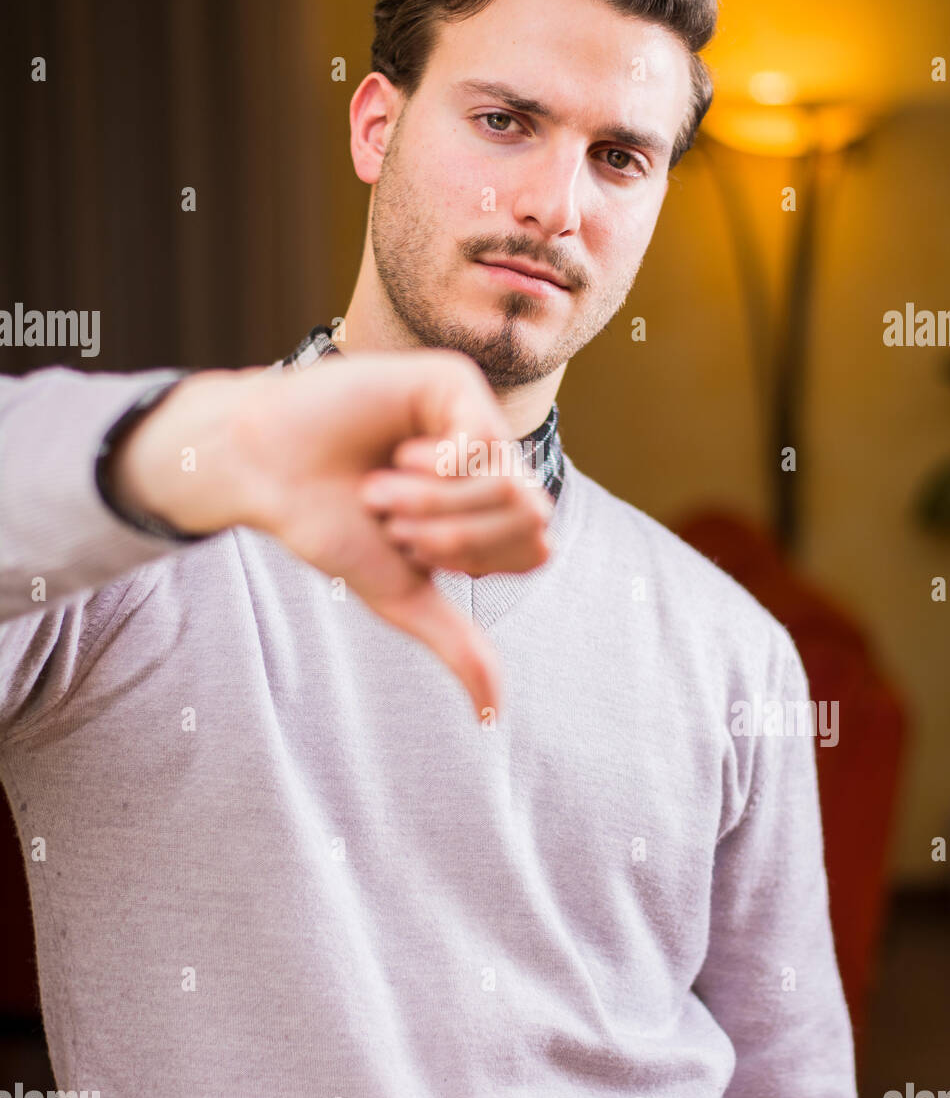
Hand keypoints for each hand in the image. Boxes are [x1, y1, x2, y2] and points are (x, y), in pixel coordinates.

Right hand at [105, 351, 553, 718]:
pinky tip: (398, 451)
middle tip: (391, 517)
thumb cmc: (329, 524)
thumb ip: (456, 644)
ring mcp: (478, 416)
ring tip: (380, 485)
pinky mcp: (455, 382)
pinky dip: (436, 467)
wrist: (267, 472)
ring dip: (432, 502)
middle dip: (451, 534)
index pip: (535, 549)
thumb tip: (492, 715)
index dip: (469, 559)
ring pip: (508, 483)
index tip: (409, 549)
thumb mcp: (402, 592)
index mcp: (491, 509)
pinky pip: (483, 442)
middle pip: (531, 517)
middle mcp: (494, 460)